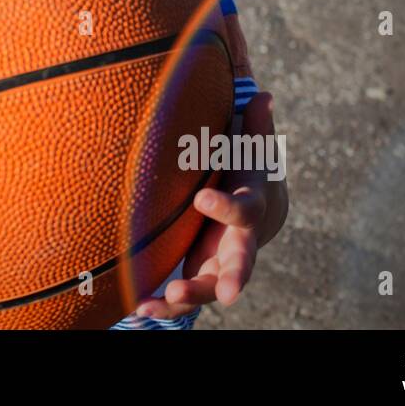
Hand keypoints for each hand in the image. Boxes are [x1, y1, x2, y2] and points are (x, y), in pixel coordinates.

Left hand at [135, 91, 283, 318]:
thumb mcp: (253, 153)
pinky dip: (164, 306)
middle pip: (242, 263)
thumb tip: (265, 96)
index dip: (226, 207)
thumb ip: (257, 129)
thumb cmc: (247, 176)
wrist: (256, 216)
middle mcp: (239, 242)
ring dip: (190, 298)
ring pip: (210, 287)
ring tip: (163, 302)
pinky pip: (184, 297)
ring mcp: (221, 264)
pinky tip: (139, 309)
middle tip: (229, 294)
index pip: (244, 210)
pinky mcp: (201, 276)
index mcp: (250, 209)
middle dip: (235, 277)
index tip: (203, 199)